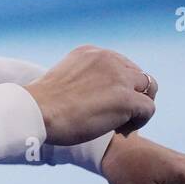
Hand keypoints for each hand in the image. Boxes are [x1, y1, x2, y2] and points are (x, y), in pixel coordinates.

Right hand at [24, 46, 156, 144]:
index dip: (118, 87)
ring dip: (138, 107)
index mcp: (91, 52)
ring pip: (149, 89)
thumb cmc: (42, 105)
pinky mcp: (126, 98)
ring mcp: (118, 78)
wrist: (35, 112)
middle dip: (131, 96)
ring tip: (121, 124)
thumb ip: (85, 79)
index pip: (121, 65)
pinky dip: (140, 122)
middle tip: (114, 116)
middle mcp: (108, 59)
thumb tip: (97, 96)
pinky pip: (149, 108)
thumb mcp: (64, 80)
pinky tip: (120, 131)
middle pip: (138, 76)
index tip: (105, 103)